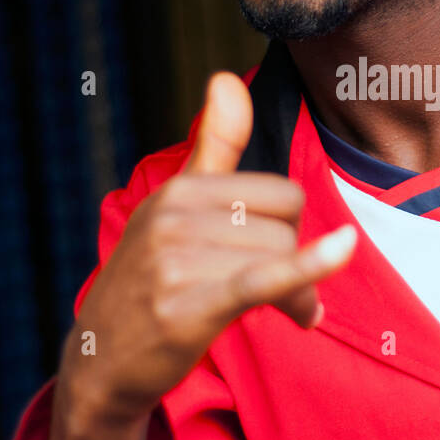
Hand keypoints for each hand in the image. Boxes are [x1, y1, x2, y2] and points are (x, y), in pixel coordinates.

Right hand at [63, 71, 355, 421]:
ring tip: (283, 315)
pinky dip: (306, 267)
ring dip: (299, 296)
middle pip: (286, 226)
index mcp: (179, 190)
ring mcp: (178, 261)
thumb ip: (212, 146)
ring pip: (282, 258)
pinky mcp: (190, 305)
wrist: (99, 361)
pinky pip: (265, 277)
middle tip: (281, 296)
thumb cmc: (150, 281)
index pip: (280, 193)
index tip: (278, 260)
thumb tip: (228, 77)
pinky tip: (339, 259)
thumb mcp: (173, 208)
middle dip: (296, 264)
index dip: (290, 229)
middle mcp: (174, 218)